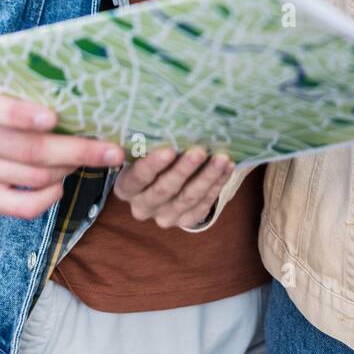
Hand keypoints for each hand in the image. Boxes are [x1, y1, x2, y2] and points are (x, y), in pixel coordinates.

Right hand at [0, 81, 124, 218]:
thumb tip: (91, 92)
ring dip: (68, 169)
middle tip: (111, 150)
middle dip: (75, 151)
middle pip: (26, 149)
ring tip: (91, 158)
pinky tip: (62, 185)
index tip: (54, 118)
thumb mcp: (10, 78)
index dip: (22, 115)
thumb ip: (36, 83)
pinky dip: (48, 198)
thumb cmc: (3, 93)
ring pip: (31, 177)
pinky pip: (20, 206)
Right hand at [112, 146, 235, 228]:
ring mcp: (165, 216)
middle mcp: (143, 206)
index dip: (153, 165)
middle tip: (200, 151)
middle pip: (165, 189)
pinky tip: (227, 168)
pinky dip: (216, 185)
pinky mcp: (185, 220)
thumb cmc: (148, 155)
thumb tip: (144, 132)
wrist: (160, 179)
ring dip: (207, 177)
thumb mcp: (138, 148)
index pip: (137, 178)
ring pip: (188, 198)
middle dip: (184, 169)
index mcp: (126, 188)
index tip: (169, 150)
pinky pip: (203, 205)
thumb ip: (140, 143)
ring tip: (221, 158)